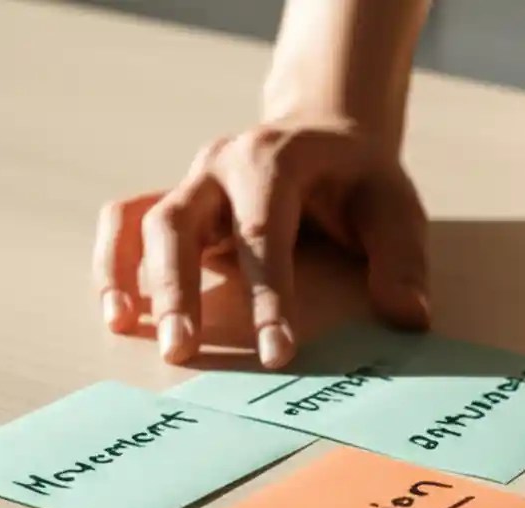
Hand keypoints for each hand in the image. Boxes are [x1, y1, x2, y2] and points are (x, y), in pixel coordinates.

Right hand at [92, 118, 428, 367]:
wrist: (331, 136)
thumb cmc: (362, 181)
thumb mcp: (395, 209)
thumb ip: (402, 260)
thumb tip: (409, 317)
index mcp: (276, 159)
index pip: (264, 234)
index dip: (268, 297)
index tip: (277, 353)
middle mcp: (223, 164)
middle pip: (182, 221)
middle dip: (180, 288)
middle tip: (182, 351)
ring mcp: (195, 181)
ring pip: (146, 221)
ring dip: (138, 279)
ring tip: (134, 333)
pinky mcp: (179, 200)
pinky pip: (127, 222)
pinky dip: (115, 263)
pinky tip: (120, 312)